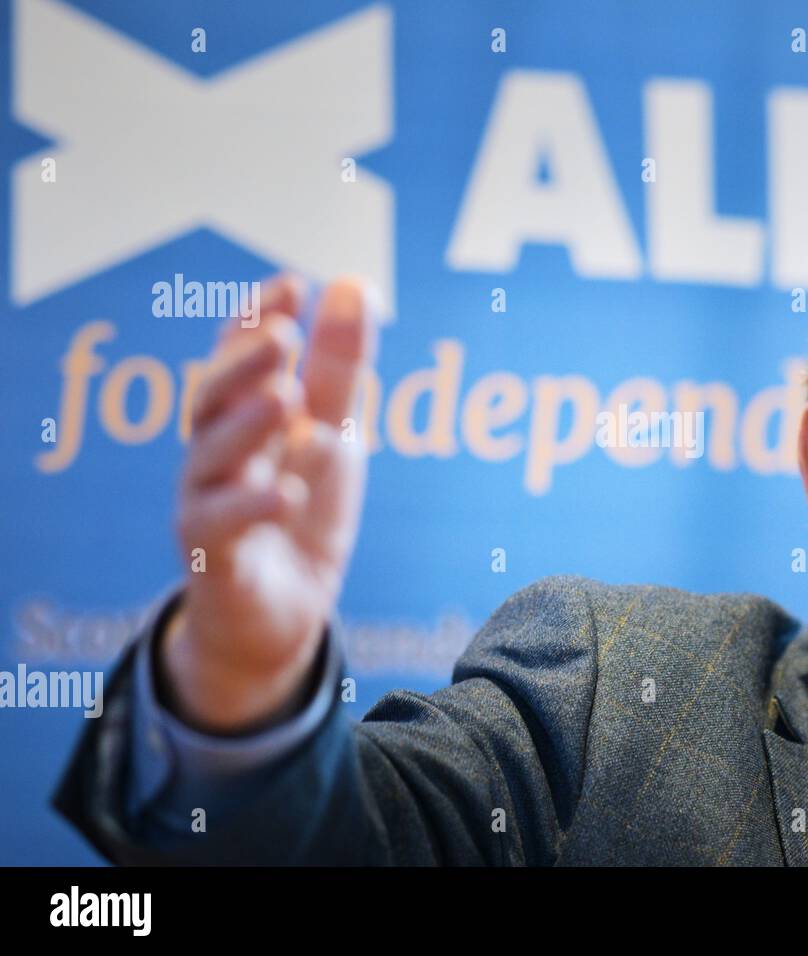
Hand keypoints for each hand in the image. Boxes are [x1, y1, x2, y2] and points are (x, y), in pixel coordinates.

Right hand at [162, 276, 375, 732]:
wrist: (280, 615)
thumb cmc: (297, 513)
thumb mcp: (330, 434)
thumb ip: (339, 370)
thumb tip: (355, 284)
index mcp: (240, 419)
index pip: (240, 358)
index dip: (257, 320)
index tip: (292, 284)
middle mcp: (213, 456)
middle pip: (212, 399)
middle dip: (243, 364)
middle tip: (284, 337)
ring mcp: (205, 506)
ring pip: (208, 459)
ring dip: (245, 425)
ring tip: (286, 396)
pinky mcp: (211, 561)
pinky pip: (219, 530)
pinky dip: (251, 508)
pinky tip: (285, 490)